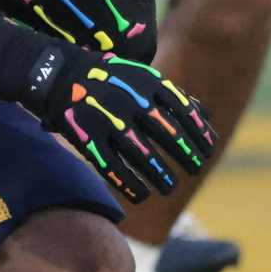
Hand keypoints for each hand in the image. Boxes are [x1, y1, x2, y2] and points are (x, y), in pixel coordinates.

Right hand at [26, 44, 215, 203]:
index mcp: (149, 85)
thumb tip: (207, 115)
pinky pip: (114, 168)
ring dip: (161, 175)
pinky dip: (130, 184)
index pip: (184, 113)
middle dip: (186, 156)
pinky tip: (142, 196)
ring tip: (171, 188)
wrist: (62, 75)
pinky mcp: (89, 138)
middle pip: (168, 136)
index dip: (199, 135)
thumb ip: (173, 95)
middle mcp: (132, 102)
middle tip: (196, 169)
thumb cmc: (110, 79)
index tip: (209, 151)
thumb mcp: (143, 77)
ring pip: (143, 156)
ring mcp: (110, 121)